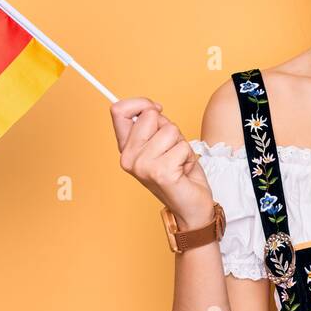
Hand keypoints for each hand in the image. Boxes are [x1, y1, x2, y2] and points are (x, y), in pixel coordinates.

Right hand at [110, 97, 215, 227]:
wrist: (191, 208)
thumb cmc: (180, 174)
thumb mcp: (162, 143)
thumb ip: (153, 125)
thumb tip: (152, 107)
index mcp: (126, 149)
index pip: (119, 111)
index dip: (141, 103)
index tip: (157, 109)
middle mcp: (128, 158)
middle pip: (151, 116)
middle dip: (170, 129)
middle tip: (172, 151)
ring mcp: (142, 166)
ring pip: (170, 130)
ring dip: (182, 145)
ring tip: (179, 163)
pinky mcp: (160, 173)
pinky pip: (182, 147)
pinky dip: (189, 157)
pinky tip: (183, 172)